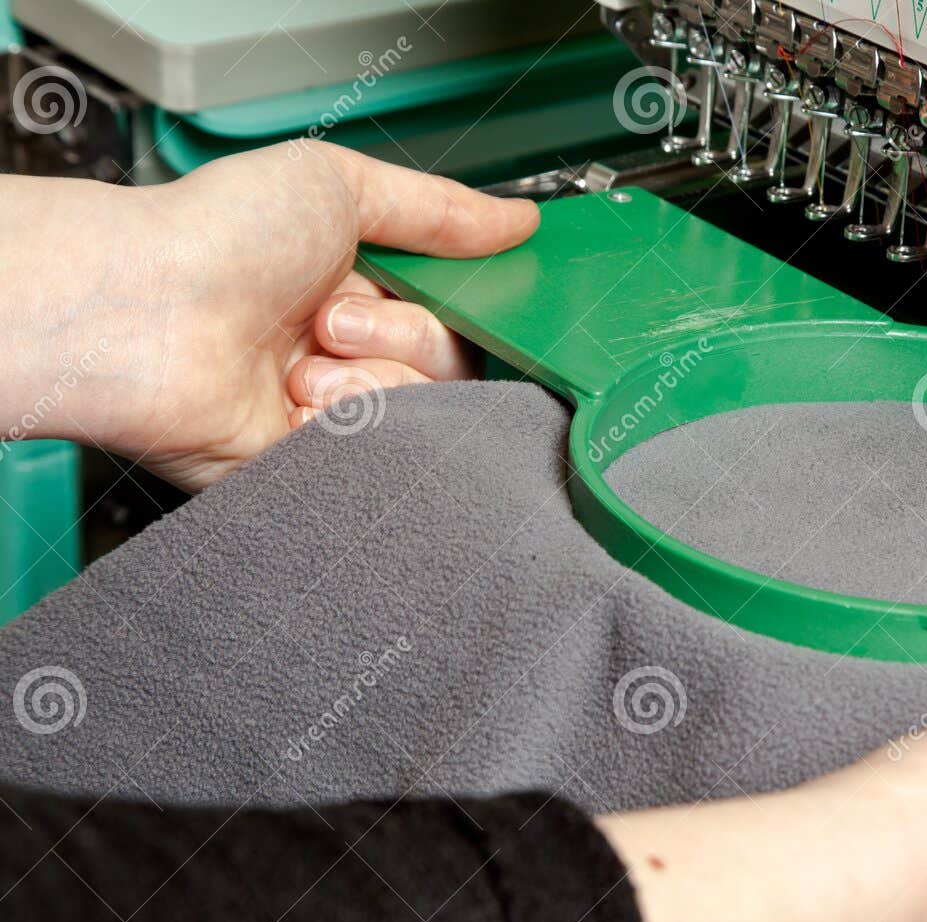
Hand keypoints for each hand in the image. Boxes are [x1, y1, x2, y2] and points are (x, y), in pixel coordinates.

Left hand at [1, 141, 536, 489]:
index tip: (472, 295)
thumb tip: (518, 220)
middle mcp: (353, 349)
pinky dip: (346, 421)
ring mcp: (336, 409)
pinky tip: (295, 401)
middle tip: (334, 317)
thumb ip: (439, 209)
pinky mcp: (317, 466)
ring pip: (426, 413)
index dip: (468, 305)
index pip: (458, 309)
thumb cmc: (215, 240)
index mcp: (360, 284)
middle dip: (407, 336)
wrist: (144, 315)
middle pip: (454, 366)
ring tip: (300, 361)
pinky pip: (384, 456)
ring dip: (370, 379)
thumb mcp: (340, 187)